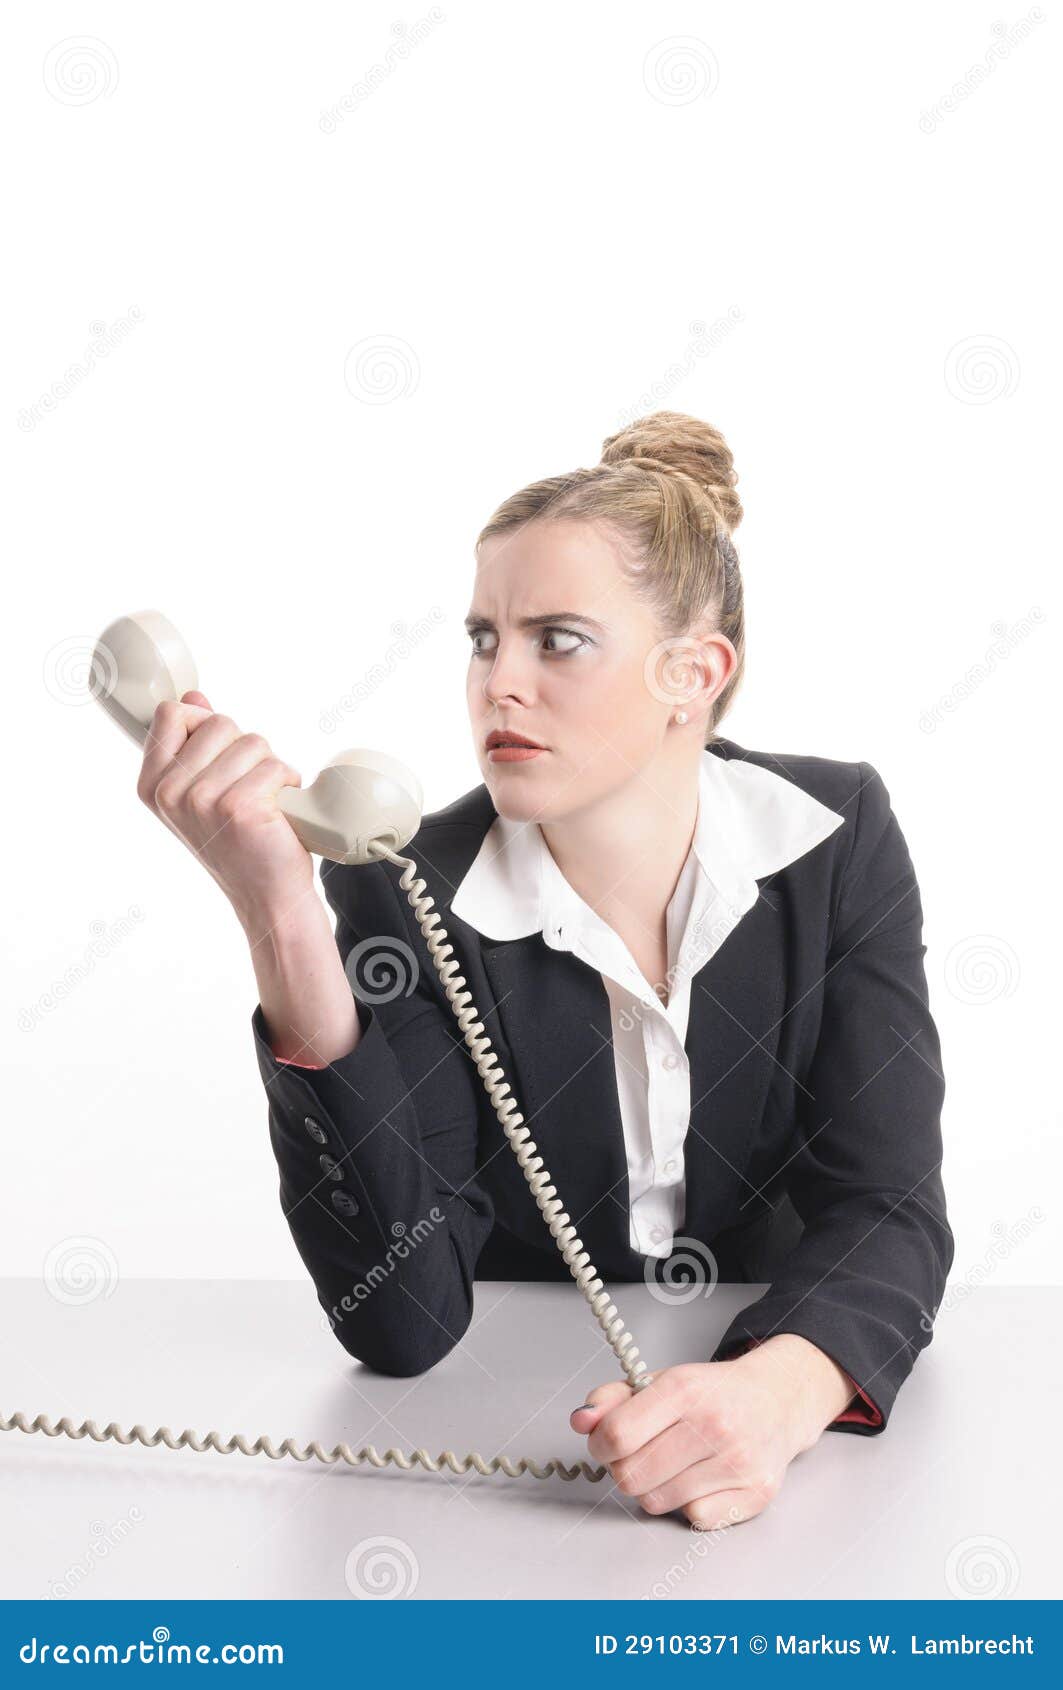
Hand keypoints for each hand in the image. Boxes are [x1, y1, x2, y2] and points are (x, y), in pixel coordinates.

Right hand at [137, 690, 314, 930]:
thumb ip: (193, 743)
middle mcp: (169, 792)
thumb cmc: (237, 841)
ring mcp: (201, 800)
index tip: (219, 756)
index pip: (171, 713)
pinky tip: (279, 811)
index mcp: (151, 784)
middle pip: (219, 722)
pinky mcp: (239, 807)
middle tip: (247, 786)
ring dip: (270, 767)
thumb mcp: (201, 792)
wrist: (265, 894)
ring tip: (265, 800)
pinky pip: (276, 765)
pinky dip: (288, 782)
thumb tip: (194, 697)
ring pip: (253, 741)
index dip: (204, 723)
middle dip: (245, 748)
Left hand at [569, 1336, 854, 1529]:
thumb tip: (581, 1420)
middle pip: (631, 1476)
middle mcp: (714, 1424)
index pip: (617, 1436)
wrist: (778, 1400)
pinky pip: (694, 1517)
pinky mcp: (755, 1493)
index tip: (606, 1442)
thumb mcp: (661, 1381)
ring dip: (655, 1487)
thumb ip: (613, 1399)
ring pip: (657, 1501)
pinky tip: (701, 1480)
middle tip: (641, 1454)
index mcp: (684, 1389)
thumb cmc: (713, 1393)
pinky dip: (689, 1504)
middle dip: (625, 1468)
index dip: (600, 1445)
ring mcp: (737, 1461)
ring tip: (672, 1465)